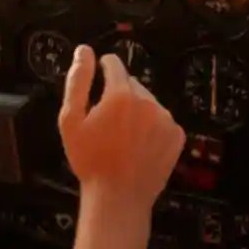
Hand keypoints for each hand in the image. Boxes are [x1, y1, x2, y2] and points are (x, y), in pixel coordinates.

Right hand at [60, 45, 185, 210]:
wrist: (118, 197)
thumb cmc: (89, 160)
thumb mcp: (71, 120)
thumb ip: (78, 81)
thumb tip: (85, 50)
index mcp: (121, 95)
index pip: (114, 65)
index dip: (103, 70)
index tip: (98, 82)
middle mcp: (148, 101)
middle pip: (131, 84)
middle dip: (119, 95)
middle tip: (107, 122)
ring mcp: (166, 119)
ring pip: (148, 102)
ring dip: (136, 111)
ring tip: (123, 137)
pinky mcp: (177, 135)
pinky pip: (162, 120)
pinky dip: (152, 127)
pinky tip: (140, 146)